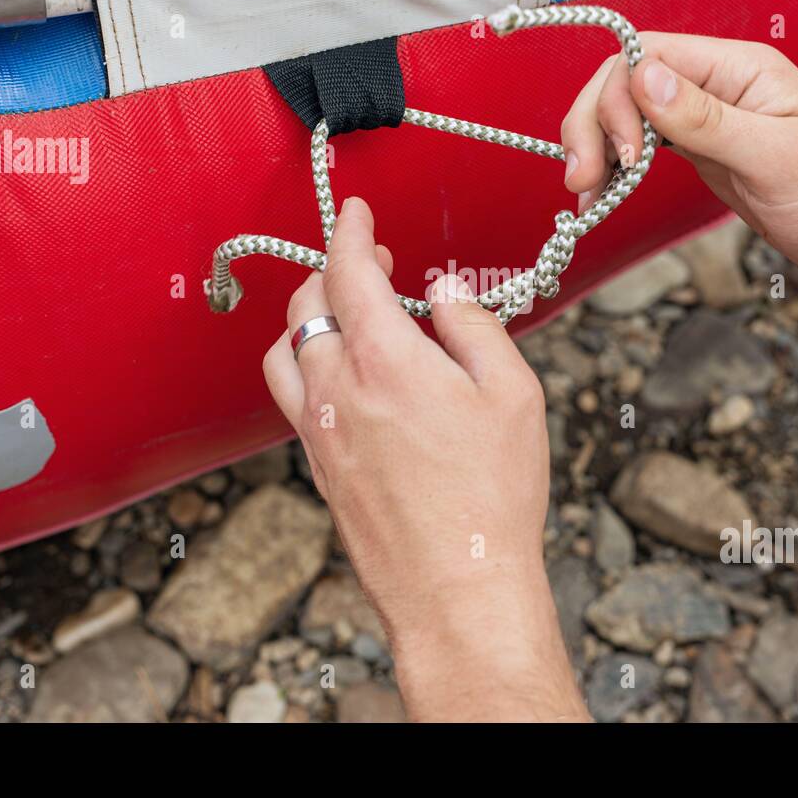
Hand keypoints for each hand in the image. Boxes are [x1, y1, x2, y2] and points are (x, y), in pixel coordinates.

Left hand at [263, 197, 587, 721]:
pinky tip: (341, 375)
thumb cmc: (493, 492)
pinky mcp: (316, 466)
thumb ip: (473, 326)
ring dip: (308, 316)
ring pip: (285, 350)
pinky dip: (306, 363)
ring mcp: (318, 431)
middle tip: (371, 262)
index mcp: (385, 359)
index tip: (357, 212)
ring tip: (345, 314)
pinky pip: (292, 397)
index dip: (349, 231)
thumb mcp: (512, 393)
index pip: (348, 271)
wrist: (455, 586)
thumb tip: (444, 289)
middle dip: (333, 268)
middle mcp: (337, 389)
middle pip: (307, 304)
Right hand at [561, 33, 797, 327]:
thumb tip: (643, 78)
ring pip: (630, 115)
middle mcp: (721, 88)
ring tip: (585, 196)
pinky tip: (605, 194)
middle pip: (627, 83)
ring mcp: (712, 122)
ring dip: (599, 148)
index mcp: (741, 70)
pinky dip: (618, 168)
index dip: (615, 101)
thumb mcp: (775, 158)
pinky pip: (647, 147)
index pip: (647, 56)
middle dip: (593, 126)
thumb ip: (706, 119)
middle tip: (581, 183)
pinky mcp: (710, 155)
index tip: (620, 159)